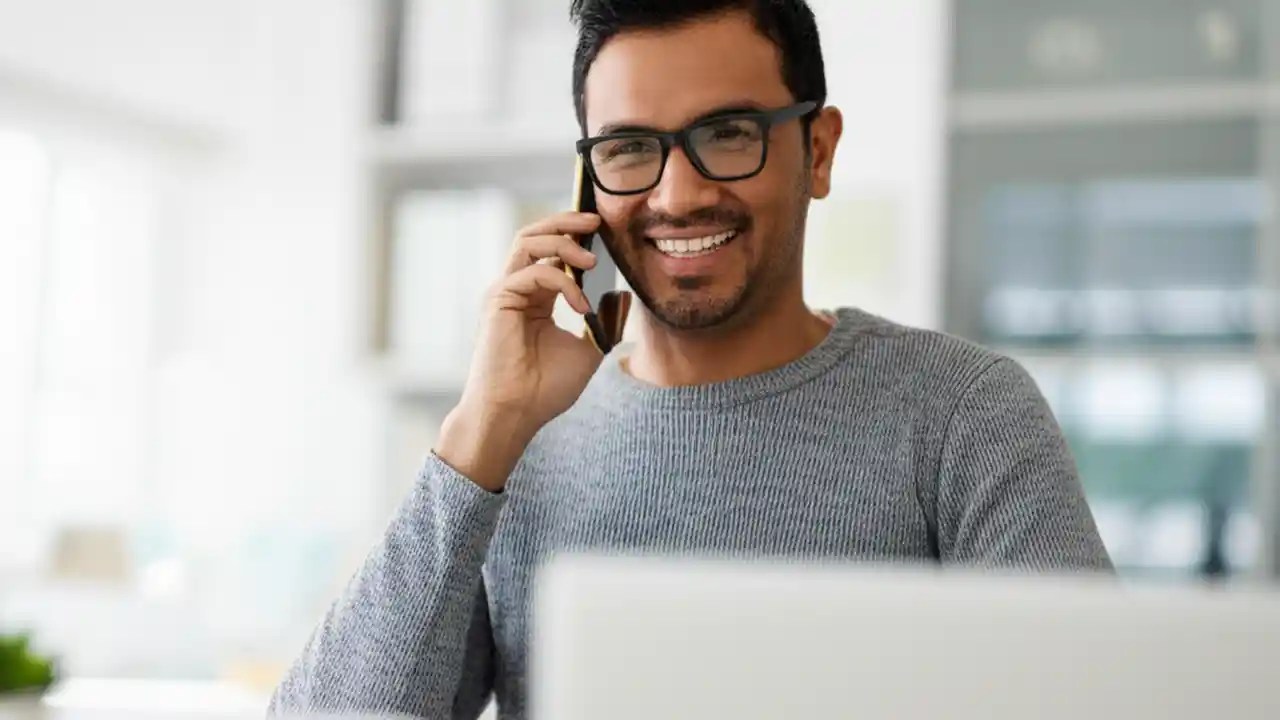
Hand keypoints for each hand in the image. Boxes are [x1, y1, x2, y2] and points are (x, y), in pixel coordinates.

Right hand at [435, 212, 603, 491]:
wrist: (516, 414)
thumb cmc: (545, 389)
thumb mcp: (590, 350)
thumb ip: (606, 322)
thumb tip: (623, 294)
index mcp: (535, 298)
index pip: (552, 251)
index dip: (575, 235)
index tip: (604, 230)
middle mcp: (516, 290)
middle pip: (535, 234)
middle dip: (566, 221)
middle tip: (597, 220)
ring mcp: (505, 293)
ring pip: (528, 241)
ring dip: (563, 241)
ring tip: (592, 258)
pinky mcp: (499, 300)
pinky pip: (533, 272)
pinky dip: (562, 282)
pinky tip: (580, 306)